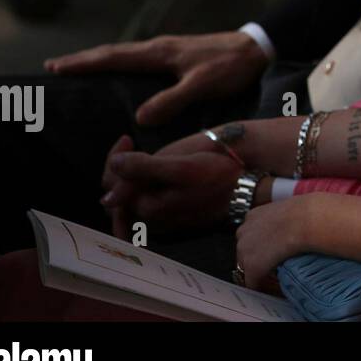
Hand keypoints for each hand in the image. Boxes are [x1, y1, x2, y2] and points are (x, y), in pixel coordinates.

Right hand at [46, 31, 268, 126]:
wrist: (256, 48)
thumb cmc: (231, 65)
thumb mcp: (202, 84)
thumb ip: (173, 99)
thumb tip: (140, 117)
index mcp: (160, 52)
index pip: (113, 57)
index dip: (84, 63)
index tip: (56, 67)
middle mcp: (159, 48)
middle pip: (113, 53)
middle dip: (84, 60)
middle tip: (54, 67)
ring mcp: (167, 50)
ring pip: (125, 54)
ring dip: (100, 60)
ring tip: (78, 67)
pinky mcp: (177, 56)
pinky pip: (138, 59)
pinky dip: (120, 63)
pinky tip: (120, 72)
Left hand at [101, 148, 241, 237]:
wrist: (247, 189)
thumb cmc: (218, 176)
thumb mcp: (182, 168)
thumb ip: (144, 168)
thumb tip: (113, 165)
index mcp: (148, 208)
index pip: (112, 187)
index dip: (114, 159)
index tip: (128, 139)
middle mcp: (150, 221)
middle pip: (118, 196)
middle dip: (118, 169)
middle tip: (129, 144)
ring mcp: (161, 222)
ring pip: (130, 201)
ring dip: (128, 178)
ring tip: (138, 154)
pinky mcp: (173, 219)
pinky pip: (144, 206)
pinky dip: (140, 189)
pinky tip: (150, 174)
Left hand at [235, 197, 315, 290]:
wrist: (303, 221)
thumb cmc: (304, 212)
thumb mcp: (287, 211)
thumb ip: (279, 220)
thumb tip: (288, 227)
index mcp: (252, 216)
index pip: (249, 234)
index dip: (260, 243)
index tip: (269, 248)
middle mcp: (243, 232)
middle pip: (244, 250)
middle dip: (256, 256)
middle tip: (272, 262)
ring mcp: (245, 250)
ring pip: (245, 267)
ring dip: (257, 271)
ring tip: (271, 274)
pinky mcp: (252, 268)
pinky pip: (252, 282)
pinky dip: (260, 285)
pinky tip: (269, 287)